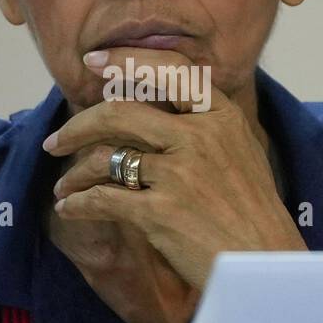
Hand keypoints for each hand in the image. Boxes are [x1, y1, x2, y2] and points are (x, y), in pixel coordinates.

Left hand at [42, 48, 307, 322]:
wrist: (264, 262)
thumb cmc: (251, 212)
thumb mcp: (240, 151)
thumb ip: (203, 125)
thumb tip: (153, 107)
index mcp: (221, 116)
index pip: (168, 69)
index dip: (124, 60)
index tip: (92, 61)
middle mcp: (199, 136)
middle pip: (120, 112)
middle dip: (79, 125)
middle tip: (57, 140)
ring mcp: (179, 173)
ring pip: (105, 157)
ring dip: (74, 173)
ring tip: (63, 186)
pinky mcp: (160, 211)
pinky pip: (103, 198)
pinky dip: (79, 204)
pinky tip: (71, 210)